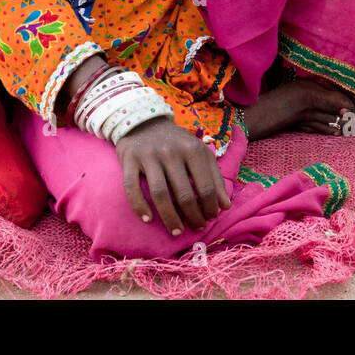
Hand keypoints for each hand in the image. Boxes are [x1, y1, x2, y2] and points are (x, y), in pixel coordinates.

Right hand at [115, 116, 230, 234]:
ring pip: (160, 194)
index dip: (210, 207)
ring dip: (169, 218)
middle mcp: (171, 152)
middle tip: (196, 228)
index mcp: (193, 150)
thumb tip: (225, 207)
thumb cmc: (177, 142)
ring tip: (176, 232)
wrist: (145, 121)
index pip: (206, 187)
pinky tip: (147, 219)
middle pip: (184, 194)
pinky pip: (132, 188)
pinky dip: (139, 206)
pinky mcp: (130, 160)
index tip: (210, 218)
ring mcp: (149, 156)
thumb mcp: (200, 153)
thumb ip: (215, 178)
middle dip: (192, 217)